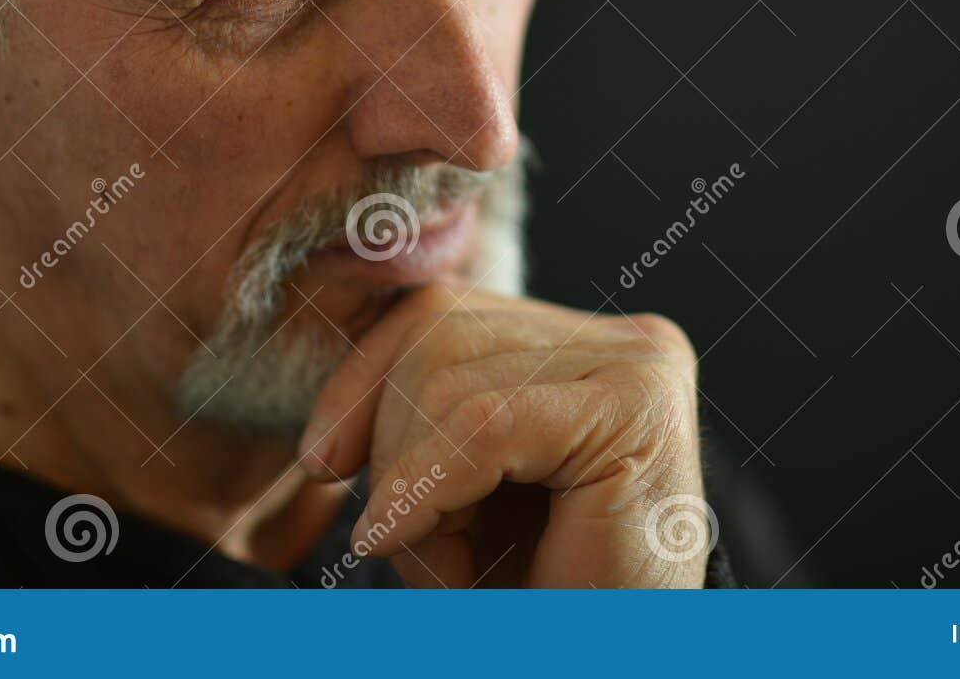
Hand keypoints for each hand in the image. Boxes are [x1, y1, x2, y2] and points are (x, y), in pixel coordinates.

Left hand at [297, 285, 708, 586]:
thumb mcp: (460, 495)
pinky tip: (419, 547)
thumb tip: (324, 435)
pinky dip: (428, 489)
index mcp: (582, 345)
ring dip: (418, 487)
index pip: (439, 314)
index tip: (323, 461)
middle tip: (412, 539)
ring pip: (450, 383)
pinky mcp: (632, 407)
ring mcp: (637, 363)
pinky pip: (485, 425)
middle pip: (439, 336)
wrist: (617, 653)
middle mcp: (623, 340)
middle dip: (394, 444)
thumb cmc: (545, 593)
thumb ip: (417, 425)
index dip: (363, 381)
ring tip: (454, 565)